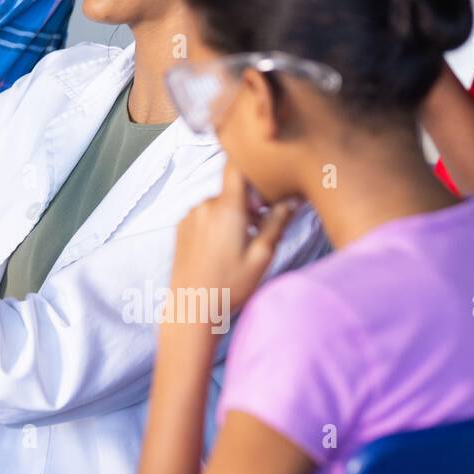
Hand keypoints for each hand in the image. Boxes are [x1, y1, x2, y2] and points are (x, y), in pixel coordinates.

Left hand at [171, 163, 298, 314]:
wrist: (191, 307)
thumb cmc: (229, 285)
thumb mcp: (262, 255)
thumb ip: (277, 222)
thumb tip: (292, 200)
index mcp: (225, 208)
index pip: (236, 166)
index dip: (252, 166)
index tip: (266, 178)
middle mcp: (204, 205)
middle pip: (232, 190)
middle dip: (249, 203)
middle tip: (260, 230)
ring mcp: (190, 215)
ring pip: (219, 204)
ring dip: (232, 215)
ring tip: (239, 246)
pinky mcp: (181, 226)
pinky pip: (204, 214)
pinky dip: (216, 223)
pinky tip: (221, 250)